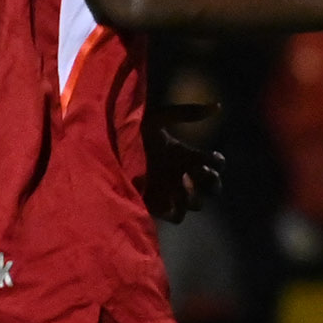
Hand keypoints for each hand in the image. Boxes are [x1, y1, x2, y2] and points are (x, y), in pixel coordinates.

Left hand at [141, 103, 223, 222]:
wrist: (103, 149)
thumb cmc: (129, 130)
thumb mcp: (159, 117)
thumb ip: (187, 112)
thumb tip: (219, 107)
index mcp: (183, 155)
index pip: (215, 164)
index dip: (216, 163)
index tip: (206, 157)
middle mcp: (179, 174)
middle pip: (212, 188)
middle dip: (211, 182)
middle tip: (198, 173)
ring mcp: (168, 191)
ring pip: (195, 204)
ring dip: (193, 195)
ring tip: (179, 183)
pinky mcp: (155, 204)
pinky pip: (176, 215)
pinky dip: (176, 207)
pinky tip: (166, 193)